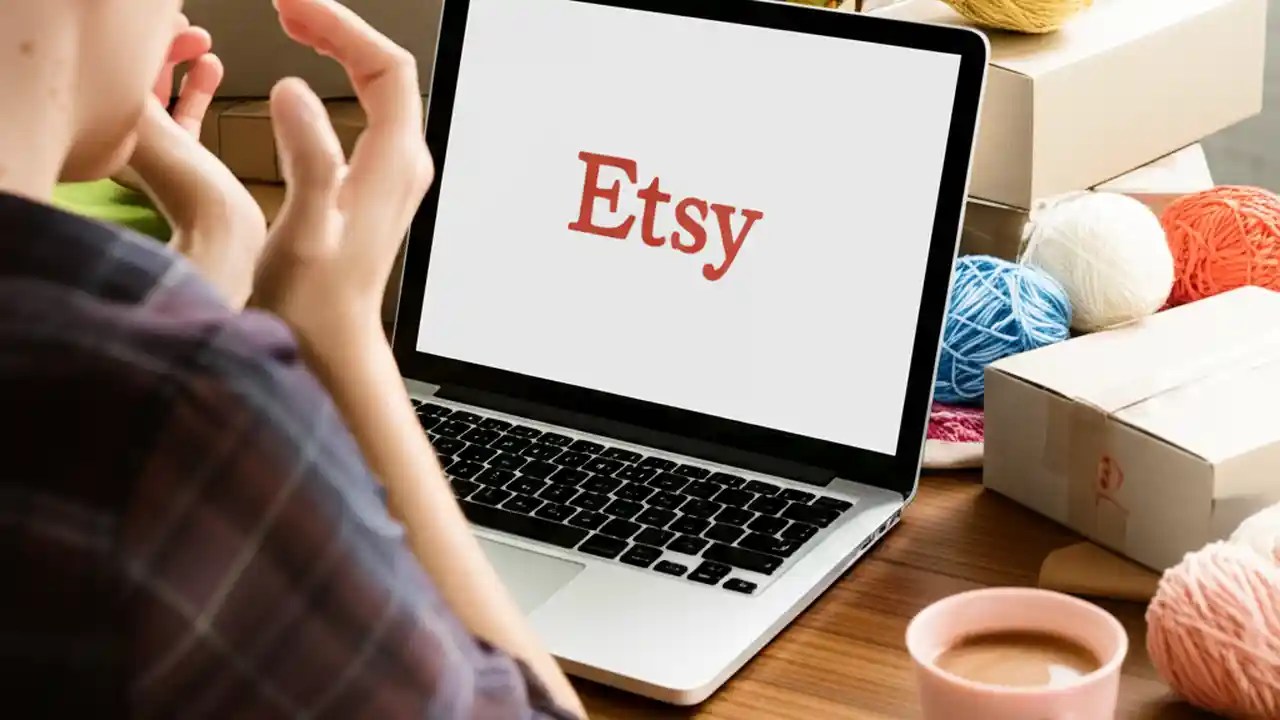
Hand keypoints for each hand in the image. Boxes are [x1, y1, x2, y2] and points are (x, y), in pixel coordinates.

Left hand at [125, 15, 267, 308]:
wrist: (229, 248)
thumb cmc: (192, 194)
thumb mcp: (152, 127)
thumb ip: (140, 88)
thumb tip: (143, 51)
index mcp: (109, 133)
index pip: (115, 71)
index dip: (143, 42)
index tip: (175, 22)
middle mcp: (125, 142)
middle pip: (133, 79)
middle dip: (161, 49)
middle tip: (192, 30)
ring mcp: (156, 154)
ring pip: (161, 93)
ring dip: (181, 64)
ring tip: (205, 45)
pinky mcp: (187, 166)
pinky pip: (186, 115)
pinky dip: (198, 90)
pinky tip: (215, 69)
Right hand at [252, 0, 431, 354]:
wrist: (330, 346)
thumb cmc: (314, 302)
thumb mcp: (305, 228)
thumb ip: (306, 157)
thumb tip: (293, 90)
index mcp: (392, 164)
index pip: (385, 68)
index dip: (342, 26)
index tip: (293, 5)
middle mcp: (403, 165)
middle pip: (385, 71)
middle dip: (339, 30)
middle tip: (287, 6)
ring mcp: (392, 176)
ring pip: (377, 92)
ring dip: (338, 52)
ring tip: (293, 26)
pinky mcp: (374, 188)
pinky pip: (365, 116)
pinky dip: (336, 85)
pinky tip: (299, 85)